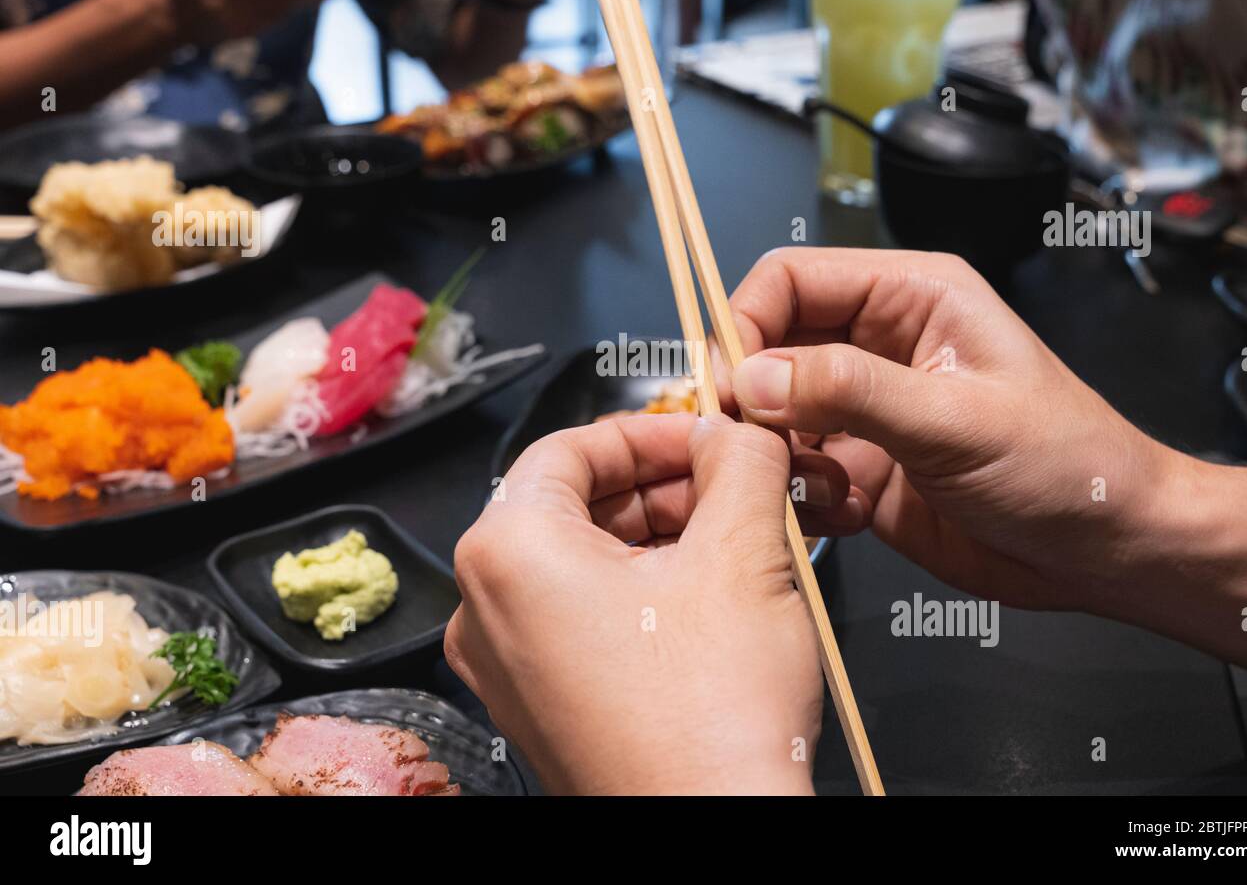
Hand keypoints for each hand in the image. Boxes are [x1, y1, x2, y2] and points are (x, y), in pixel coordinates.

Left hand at [446, 412, 821, 794]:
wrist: (712, 836)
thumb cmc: (711, 715)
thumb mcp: (743, 556)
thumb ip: (740, 464)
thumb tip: (738, 430)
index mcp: (508, 552)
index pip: (572, 446)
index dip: (653, 430)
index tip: (712, 436)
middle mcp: (483, 607)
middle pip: (575, 502)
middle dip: (666, 484)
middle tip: (736, 485)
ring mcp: (505, 664)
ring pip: (582, 560)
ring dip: (661, 535)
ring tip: (737, 540)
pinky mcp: (537, 705)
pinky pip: (578, 616)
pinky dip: (640, 589)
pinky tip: (709, 596)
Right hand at [723, 248, 1179, 612]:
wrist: (1106, 549)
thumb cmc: (1067, 464)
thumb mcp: (955, 419)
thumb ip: (848, 391)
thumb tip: (752, 376)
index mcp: (910, 296)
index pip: (790, 280)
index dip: (747, 324)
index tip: (729, 385)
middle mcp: (879, 345)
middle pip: (769, 348)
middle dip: (752, 400)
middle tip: (753, 446)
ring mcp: (866, 410)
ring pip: (773, 415)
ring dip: (778, 456)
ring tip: (822, 488)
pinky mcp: (862, 467)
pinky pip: (795, 471)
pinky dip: (803, 496)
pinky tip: (849, 515)